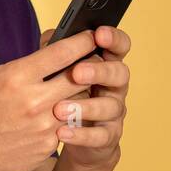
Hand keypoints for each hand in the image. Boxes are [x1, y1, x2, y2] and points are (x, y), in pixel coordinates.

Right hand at [0, 0, 97, 170]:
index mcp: (16, 77)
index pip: (62, 53)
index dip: (83, 41)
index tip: (92, 34)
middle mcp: (33, 101)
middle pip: (80, 76)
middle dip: (90, 66)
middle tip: (92, 59)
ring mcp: (43, 126)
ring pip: (81, 102)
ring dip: (83, 92)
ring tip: (81, 84)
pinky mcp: (48, 145)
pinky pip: (71, 126)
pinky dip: (72, 116)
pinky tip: (68, 110)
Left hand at [39, 24, 130, 170]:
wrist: (72, 133)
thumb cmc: (65, 92)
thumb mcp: (61, 70)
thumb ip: (57, 51)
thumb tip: (51, 38)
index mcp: (106, 63)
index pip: (119, 46)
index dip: (114, 39)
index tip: (99, 34)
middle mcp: (115, 85)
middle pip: (119, 73)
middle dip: (99, 71)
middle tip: (76, 73)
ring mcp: (114, 112)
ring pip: (110, 107)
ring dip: (86, 107)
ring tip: (59, 109)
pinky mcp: (107, 136)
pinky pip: (99, 136)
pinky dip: (81, 135)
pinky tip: (62, 132)